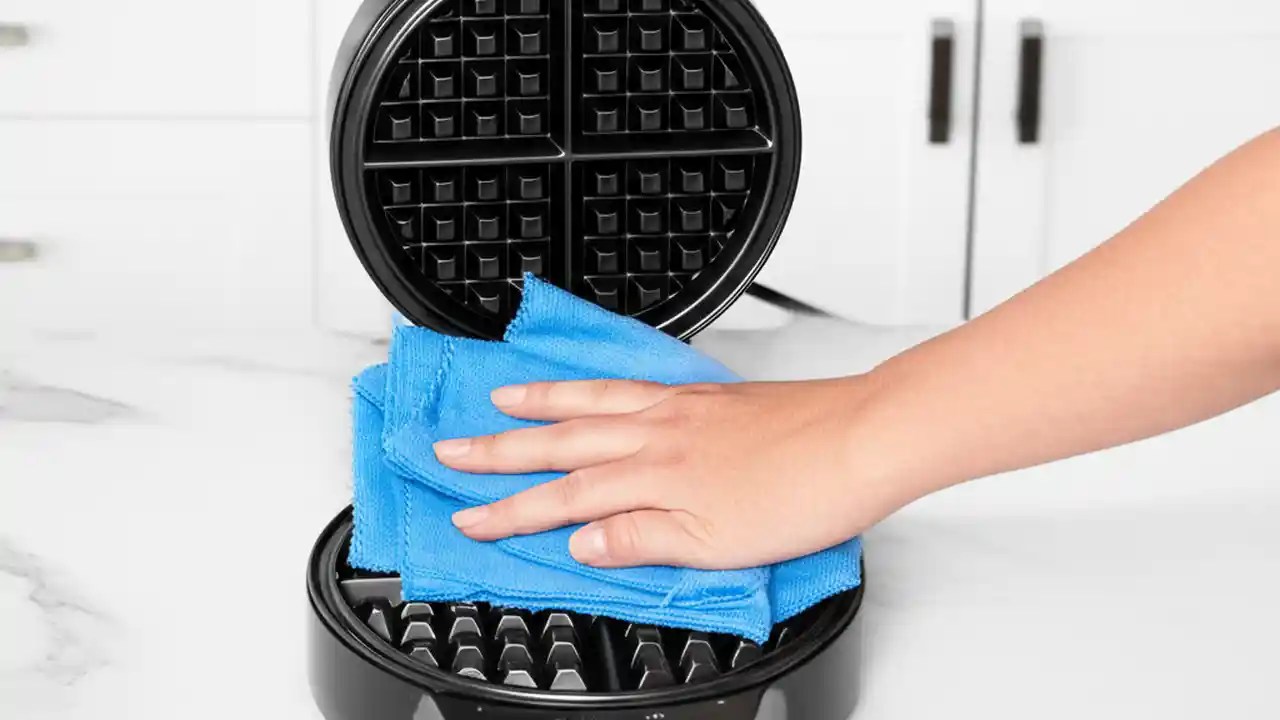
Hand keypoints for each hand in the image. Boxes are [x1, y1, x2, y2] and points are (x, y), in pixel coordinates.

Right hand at [433, 376, 914, 569]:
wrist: (860, 440)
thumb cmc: (801, 495)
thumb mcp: (716, 543)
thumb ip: (643, 540)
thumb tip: (582, 543)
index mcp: (654, 476)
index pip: (564, 498)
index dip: (510, 510)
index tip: (468, 516)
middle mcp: (657, 434)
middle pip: (561, 442)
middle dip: (499, 448)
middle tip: (449, 448)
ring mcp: (679, 408)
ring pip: (591, 402)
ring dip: (539, 401)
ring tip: (499, 397)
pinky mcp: (705, 395)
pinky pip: (628, 383)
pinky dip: (595, 383)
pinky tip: (588, 384)